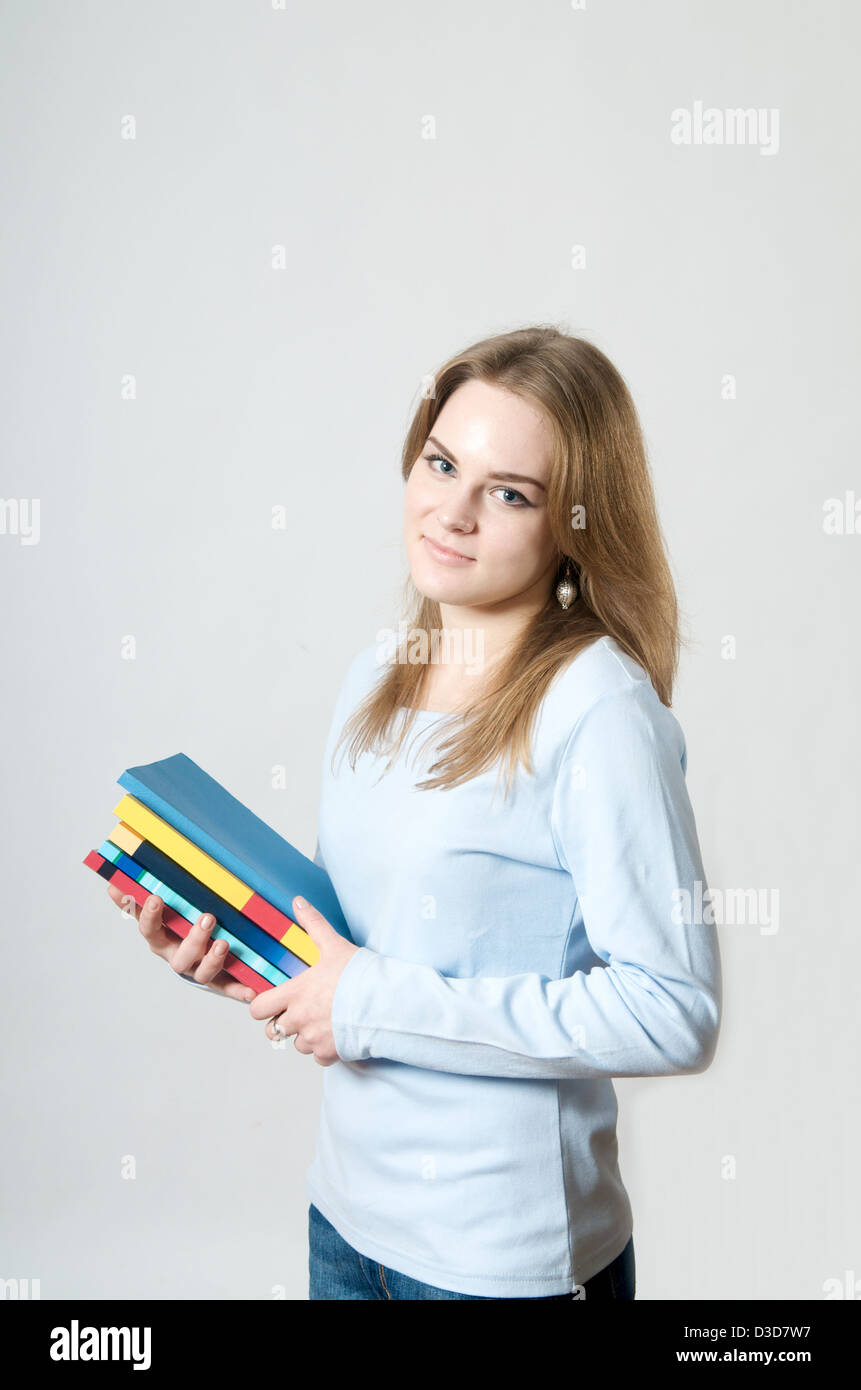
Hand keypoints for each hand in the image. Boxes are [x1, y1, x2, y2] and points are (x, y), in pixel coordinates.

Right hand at [105, 883, 256, 1002]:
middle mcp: (177, 958)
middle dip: (193, 940)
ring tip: (224, 944)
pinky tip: (252, 992)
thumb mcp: (158, 913)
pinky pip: (229, 988)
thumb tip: (112, 886)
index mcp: (161, 940)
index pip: (149, 930)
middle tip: (207, 918)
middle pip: (180, 957)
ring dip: (213, 960)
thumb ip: (136, 901)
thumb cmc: (175, 927)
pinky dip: (239, 991)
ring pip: (202, 973)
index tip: (155, 898)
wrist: (194, 956)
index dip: (149, 917)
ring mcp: (198, 971)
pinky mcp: (219, 981)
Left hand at [248, 897, 358, 1064]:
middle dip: (281, 1023)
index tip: (273, 1000)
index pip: (258, 1008)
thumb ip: (313, 924)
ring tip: (320, 1021)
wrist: (387, 1003)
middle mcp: (300, 1019)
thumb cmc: (360, 975)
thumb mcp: (334, 945)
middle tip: (296, 1012)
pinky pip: (317, 1057)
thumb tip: (298, 902)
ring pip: (296, 1045)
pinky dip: (323, 1049)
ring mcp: (314, 1038)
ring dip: (303, 1036)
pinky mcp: (331, 1053)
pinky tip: (335, 1034)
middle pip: (272, 1031)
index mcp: (296, 993)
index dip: (263, 1005)